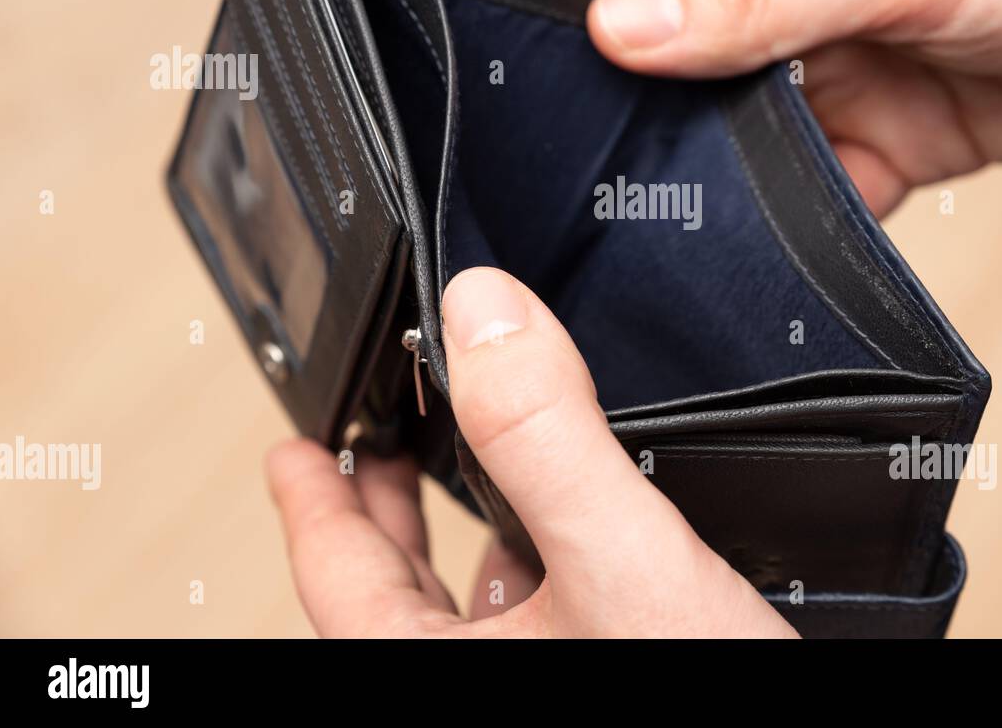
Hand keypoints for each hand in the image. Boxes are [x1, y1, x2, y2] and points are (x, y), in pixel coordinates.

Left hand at [266, 266, 796, 637]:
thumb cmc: (707, 710)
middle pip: (392, 594)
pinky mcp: (600, 670)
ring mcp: (537, 680)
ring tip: (461, 475)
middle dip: (381, 510)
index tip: (294, 448)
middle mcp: (475, 682)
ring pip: (468, 608)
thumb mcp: (621, 566)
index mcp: (435, 668)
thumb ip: (546, 437)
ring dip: (460, 538)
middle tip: (368, 447)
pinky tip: (568, 544)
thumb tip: (484, 314)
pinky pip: (538, 620)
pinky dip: (536, 568)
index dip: (312, 499)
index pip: (335, 574)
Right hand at [588, 0, 1001, 215]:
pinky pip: (832, 195)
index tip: (571, 125)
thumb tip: (624, 27)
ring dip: (744, 195)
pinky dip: (813, 230)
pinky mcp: (900, 138)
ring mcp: (852, 75)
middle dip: (673, 143)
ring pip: (760, 151)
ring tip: (706, 245)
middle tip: (631, 210)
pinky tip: (794, 263)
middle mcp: (806, 0)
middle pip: (699, 84)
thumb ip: (763, 1)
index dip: (613, 53)